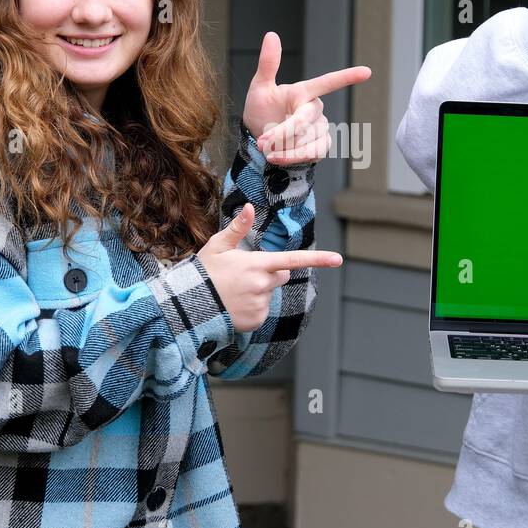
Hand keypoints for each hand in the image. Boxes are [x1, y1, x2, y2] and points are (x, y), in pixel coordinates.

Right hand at [197, 202, 343, 332]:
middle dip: (269, 272)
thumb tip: (249, 207)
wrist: (189, 306)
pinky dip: (252, 307)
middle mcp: (262, 286)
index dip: (317, 259)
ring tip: (233, 290)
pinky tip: (234, 304)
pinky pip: (262, 310)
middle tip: (244, 272)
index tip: (338, 259)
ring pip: (269, 293)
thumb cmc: (203, 272)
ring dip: (259, 290)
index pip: (292, 260)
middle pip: (281, 274)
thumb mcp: (217, 246)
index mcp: (256, 264)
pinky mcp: (256, 320)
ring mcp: (260, 305)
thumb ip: (237, 228)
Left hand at [242, 31, 371, 164]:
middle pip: (303, 120)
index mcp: (304, 92)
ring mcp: (321, 128)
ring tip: (267, 149)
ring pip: (307, 139)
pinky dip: (292, 157)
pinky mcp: (321, 146)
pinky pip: (313, 153)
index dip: (347, 77)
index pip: (328, 82)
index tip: (367, 72)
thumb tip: (271, 34)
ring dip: (284, 147)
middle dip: (281, 133)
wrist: (260, 141)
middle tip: (263, 142)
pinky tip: (277, 157)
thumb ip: (269, 64)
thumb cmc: (261, 111)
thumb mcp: (260, 88)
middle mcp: (316, 109)